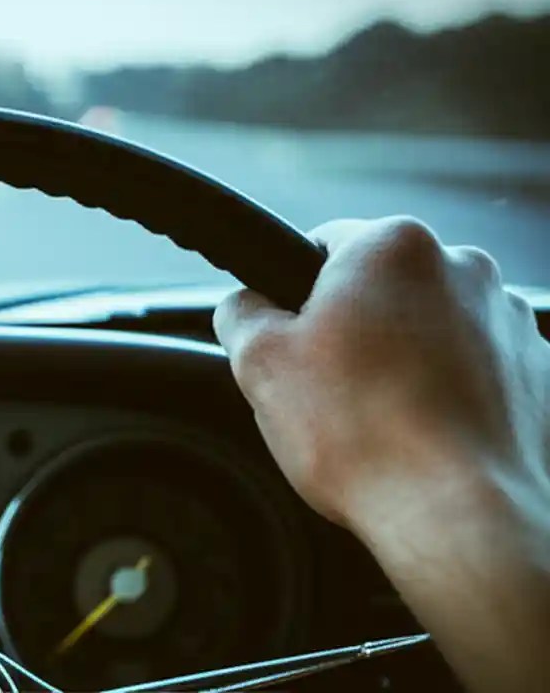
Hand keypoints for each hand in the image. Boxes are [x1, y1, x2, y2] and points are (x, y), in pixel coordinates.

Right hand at [214, 217, 549, 691]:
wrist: (457, 515)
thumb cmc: (364, 437)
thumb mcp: (259, 364)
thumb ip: (240, 314)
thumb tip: (244, 306)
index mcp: (391, 245)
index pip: (322, 244)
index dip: (294, 295)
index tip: (290, 339)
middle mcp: (463, 266)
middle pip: (383, 287)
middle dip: (355, 328)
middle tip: (327, 387)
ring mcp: (511, 319)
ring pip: (432, 327)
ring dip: (405, 359)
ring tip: (379, 419)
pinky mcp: (540, 371)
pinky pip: (477, 369)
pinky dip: (451, 393)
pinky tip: (424, 435)